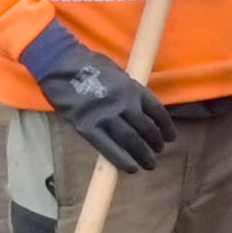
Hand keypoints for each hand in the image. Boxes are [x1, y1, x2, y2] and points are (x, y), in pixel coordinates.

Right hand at [19, 21, 173, 173]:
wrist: (60, 64)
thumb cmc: (88, 65)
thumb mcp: (118, 73)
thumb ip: (129, 91)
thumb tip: (140, 110)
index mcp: (133, 88)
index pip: (157, 112)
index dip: (166, 127)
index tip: (170, 137)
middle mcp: (123, 103)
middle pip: (147, 129)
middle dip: (156, 143)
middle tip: (158, 151)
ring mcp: (105, 116)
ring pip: (131, 141)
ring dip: (143, 155)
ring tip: (149, 164)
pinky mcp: (87, 127)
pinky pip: (108, 148)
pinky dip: (122, 160)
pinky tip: (131, 168)